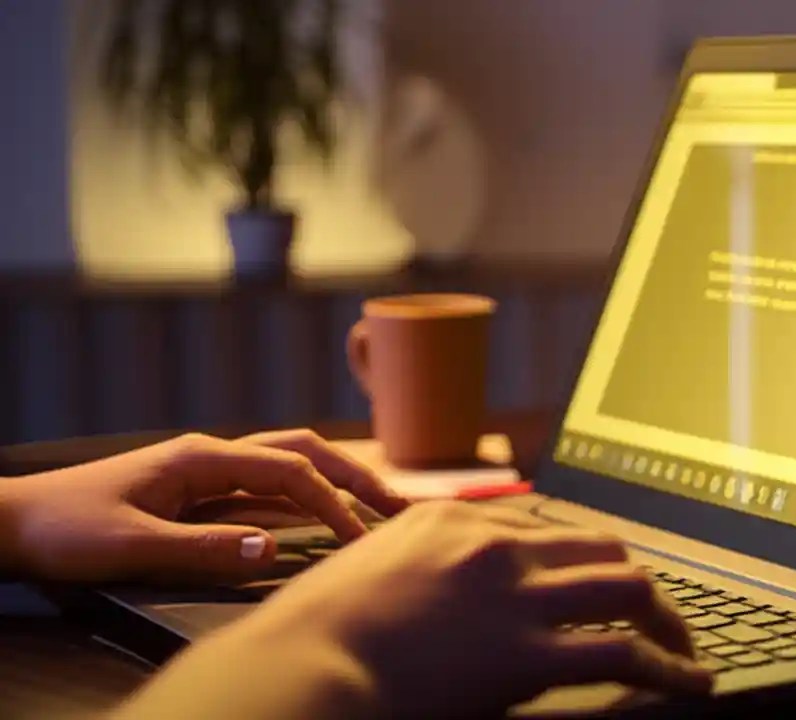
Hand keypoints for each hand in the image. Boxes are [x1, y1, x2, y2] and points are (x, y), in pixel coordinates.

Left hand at [0, 429, 407, 583]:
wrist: (14, 522)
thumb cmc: (65, 529)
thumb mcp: (132, 545)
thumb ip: (205, 548)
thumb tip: (275, 550)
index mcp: (202, 458)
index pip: (291, 472)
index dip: (334, 505)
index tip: (360, 541)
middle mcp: (212, 455)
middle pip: (303, 451)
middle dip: (355, 476)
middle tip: (400, 507)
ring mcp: (206, 471)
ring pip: (288, 463)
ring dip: (334, 481)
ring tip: (375, 508)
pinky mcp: (198, 491)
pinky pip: (264, 488)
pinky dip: (303, 498)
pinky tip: (319, 520)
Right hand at [119, 502, 712, 718]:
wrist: (296, 669)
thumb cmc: (312, 633)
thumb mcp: (367, 569)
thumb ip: (417, 563)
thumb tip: (445, 588)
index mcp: (455, 517)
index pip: (548, 528)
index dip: (586, 560)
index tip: (603, 582)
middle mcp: (496, 544)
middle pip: (602, 546)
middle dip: (638, 580)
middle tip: (658, 612)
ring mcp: (515, 595)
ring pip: (627, 588)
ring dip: (668, 619)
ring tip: (685, 650)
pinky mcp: (527, 654)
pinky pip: (623, 654)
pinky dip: (670, 670)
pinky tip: (690, 684)